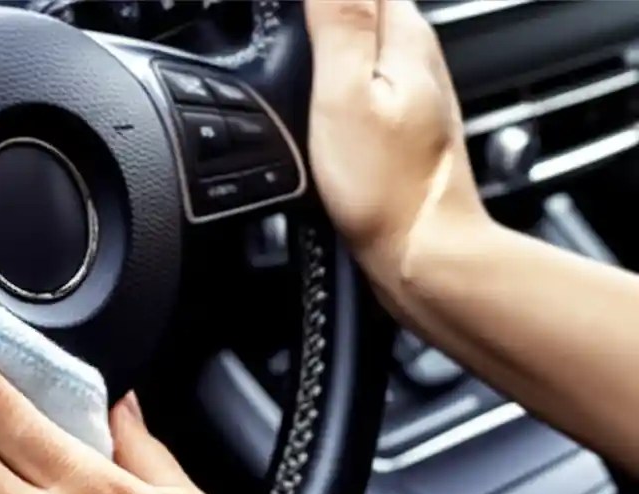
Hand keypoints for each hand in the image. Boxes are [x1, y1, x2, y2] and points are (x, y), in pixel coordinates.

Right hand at [306, 0, 487, 281]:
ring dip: (332, 29)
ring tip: (293, 43)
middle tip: (285, 30)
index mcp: (402, 34)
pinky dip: (339, 66)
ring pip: (367, 32)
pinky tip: (318, 88)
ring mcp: (414, 86)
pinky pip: (367, 69)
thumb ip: (338, 20)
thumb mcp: (344, 94)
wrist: (423, 253)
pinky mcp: (404, 119)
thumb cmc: (386, 188)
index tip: (288, 19)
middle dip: (325, 12)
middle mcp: (416, 52)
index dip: (321, 2)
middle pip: (365, 1)